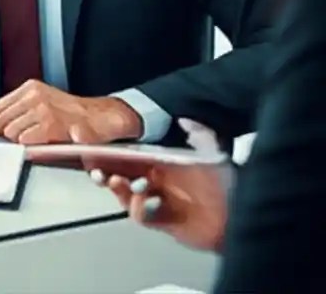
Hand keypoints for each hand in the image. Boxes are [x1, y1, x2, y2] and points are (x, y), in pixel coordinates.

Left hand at [0, 80, 141, 143]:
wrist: (101, 117)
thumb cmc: (69, 113)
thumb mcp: (38, 104)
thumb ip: (11, 112)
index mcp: (29, 89)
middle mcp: (35, 97)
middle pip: (1, 122)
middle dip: (5, 134)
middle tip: (20, 137)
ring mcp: (45, 111)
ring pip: (12, 133)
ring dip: (21, 141)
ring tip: (38, 138)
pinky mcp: (54, 126)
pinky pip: (28, 141)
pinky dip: (32, 146)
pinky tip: (44, 143)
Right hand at [83, 119, 230, 252]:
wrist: (240, 218)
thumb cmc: (228, 186)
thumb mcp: (214, 153)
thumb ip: (200, 134)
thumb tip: (183, 118)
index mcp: (164, 164)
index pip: (132, 155)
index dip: (115, 152)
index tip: (100, 148)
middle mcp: (158, 181)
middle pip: (122, 174)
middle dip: (107, 171)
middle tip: (98, 169)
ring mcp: (157, 201)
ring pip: (125, 194)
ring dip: (118, 188)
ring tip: (117, 182)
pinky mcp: (161, 221)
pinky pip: (140, 215)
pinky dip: (137, 207)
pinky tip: (143, 199)